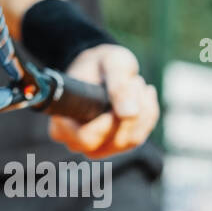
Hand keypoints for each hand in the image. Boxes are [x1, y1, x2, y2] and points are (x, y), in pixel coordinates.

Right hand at [48, 44, 159, 158]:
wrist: (101, 67)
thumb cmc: (100, 63)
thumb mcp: (111, 63)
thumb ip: (118, 85)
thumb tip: (130, 113)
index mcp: (63, 123)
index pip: (87, 138)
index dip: (109, 122)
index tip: (122, 96)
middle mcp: (76, 141)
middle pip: (114, 141)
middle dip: (132, 111)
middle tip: (133, 80)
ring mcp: (97, 147)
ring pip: (131, 140)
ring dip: (143, 110)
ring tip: (136, 83)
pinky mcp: (116, 146)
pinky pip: (140, 137)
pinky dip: (148, 114)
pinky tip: (143, 94)